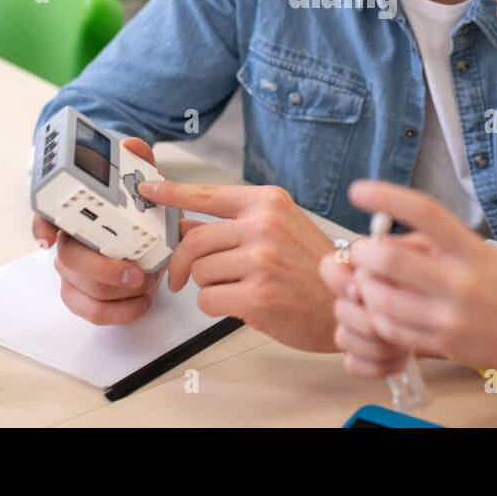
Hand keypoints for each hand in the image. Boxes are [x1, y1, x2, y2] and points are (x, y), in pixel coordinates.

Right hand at [32, 137, 197, 325]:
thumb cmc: (138, 206)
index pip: (45, 215)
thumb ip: (139, 160)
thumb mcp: (144, 179)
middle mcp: (68, 243)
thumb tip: (131, 145)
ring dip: (120, 291)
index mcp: (75, 214)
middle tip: (135, 271)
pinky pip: (95, 312)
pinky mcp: (85, 297)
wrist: (148, 231)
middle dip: (102, 268)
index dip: (42, 226)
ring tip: (149, 281)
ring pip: (84, 289)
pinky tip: (143, 300)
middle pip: (69, 260)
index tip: (48, 236)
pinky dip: (122, 311)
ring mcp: (74, 273)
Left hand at [138, 181, 338, 351]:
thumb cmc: (312, 268)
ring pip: (199, 271)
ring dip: (208, 285)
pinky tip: (241, 303)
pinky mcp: (257, 296)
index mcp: (268, 203)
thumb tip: (185, 223)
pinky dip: (216, 305)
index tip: (149, 190)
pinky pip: (208, 299)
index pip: (207, 194)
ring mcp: (261, 260)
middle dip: (182, 261)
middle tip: (182, 275)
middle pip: (194, 239)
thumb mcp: (281, 227)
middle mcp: (263, 226)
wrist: (346, 301)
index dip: (172, 193)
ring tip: (237, 287)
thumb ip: (236, 222)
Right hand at [319, 231, 437, 377]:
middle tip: (399, 322)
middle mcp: (351, 298)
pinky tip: (402, 359)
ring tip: (407, 344)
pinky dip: (378, 366)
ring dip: (377, 346)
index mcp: (360, 268)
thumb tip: (382, 248)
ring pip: (343, 339)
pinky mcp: (359, 355)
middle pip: (339, 310)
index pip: (329, 267)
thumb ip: (405, 248)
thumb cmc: (436, 278)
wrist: (449, 312)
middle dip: (367, 319)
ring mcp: (352, 328)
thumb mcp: (429, 254)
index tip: (360, 289)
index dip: (339, 280)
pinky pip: (353, 365)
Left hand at [340, 180, 496, 378]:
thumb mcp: (484, 253)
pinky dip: (376, 314)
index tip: (358, 190)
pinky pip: (391, 329)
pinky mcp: (444, 345)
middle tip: (360, 250)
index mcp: (472, 250)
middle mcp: (460, 282)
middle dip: (363, 252)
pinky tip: (382, 307)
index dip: (386, 197)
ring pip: (381, 298)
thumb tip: (386, 239)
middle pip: (390, 259)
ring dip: (365, 285)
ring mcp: (450, 318)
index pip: (425, 212)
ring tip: (369, 280)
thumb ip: (437, 247)